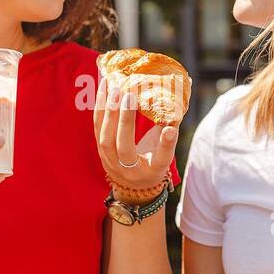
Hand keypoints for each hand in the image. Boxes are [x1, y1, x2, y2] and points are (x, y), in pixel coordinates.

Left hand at [93, 76, 178, 193]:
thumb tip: (175, 102)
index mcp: (153, 171)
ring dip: (109, 112)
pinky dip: (100, 107)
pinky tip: (104, 87)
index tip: (171, 129)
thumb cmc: (153, 162)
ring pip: (106, 139)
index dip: (166, 145)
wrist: (133, 185)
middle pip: (125, 148)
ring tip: (115, 89)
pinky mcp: (101, 152)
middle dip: (126, 121)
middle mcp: (131, 170)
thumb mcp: (165, 153)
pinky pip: (97, 129)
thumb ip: (169, 131)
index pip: (160, 160)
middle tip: (129, 95)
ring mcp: (112, 163)